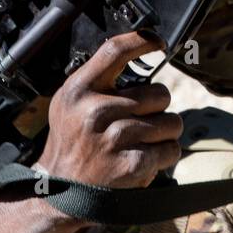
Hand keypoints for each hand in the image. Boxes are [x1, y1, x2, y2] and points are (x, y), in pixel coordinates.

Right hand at [37, 31, 182, 193]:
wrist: (61, 191)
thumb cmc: (70, 142)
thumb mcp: (68, 102)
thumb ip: (97, 78)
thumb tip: (136, 50)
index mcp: (79, 89)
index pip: (115, 51)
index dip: (142, 41)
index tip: (158, 42)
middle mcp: (97, 110)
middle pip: (159, 93)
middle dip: (158, 108)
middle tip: (141, 120)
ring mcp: (116, 138)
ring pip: (172, 122)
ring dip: (164, 133)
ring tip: (142, 141)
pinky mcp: (133, 164)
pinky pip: (171, 149)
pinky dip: (164, 155)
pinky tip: (143, 159)